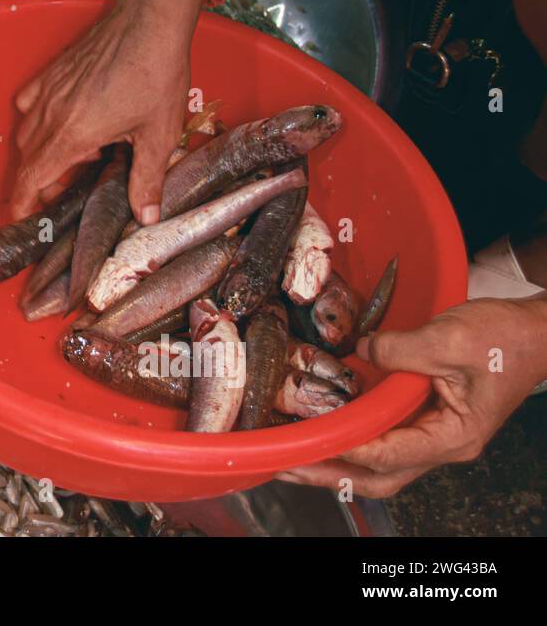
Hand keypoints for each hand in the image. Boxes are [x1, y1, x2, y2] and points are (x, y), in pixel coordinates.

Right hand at [10, 0, 205, 220]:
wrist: (150, 21)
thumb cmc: (157, 73)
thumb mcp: (159, 133)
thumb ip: (147, 178)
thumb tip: (146, 215)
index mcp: (74, 134)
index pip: (33, 177)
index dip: (23, 202)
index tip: (23, 217)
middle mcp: (52, 113)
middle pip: (28, 158)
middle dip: (40, 180)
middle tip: (68, 188)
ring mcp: (49, 89)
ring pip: (27, 131)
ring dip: (41, 151)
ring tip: (75, 154)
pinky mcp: (53, 71)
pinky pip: (29, 101)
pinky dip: (36, 118)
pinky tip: (60, 119)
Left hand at [278, 296, 546, 496]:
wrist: (534, 332)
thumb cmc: (505, 340)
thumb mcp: (450, 338)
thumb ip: (401, 349)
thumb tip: (361, 352)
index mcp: (452, 436)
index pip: (389, 455)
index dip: (346, 450)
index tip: (308, 445)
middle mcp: (441, 444)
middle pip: (378, 476)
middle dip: (330, 474)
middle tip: (286, 466)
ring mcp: (432, 434)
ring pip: (378, 463)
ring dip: (336, 461)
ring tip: (293, 455)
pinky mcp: (424, 417)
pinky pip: (383, 437)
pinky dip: (351, 438)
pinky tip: (323, 428)